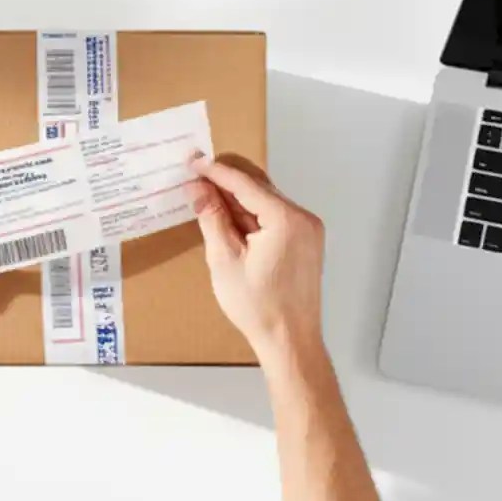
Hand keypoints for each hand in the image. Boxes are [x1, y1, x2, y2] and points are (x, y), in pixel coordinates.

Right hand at [188, 155, 325, 361]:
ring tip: (205, 198)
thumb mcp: (224, 259)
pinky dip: (251, 214)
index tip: (193, 161)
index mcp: (286, 220)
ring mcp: (307, 229)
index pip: (245, 184)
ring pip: (265, 201)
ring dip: (236, 199)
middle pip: (258, 188)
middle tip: (194, 177)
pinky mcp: (306, 241)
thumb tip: (198, 189)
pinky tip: (229, 218)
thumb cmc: (258, 307)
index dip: (216, 171)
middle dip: (225, 182)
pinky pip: (274, 216)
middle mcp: (302, 218)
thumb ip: (212, 218)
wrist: (289, 339)